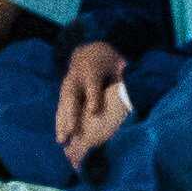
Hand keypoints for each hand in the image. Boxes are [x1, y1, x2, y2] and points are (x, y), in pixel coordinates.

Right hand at [55, 42, 131, 165]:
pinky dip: (60, 122)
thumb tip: (131, 85)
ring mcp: (68, 84)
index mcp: (92, 71)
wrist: (89, 50)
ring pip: (64, 105)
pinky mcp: (64, 91)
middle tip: (71, 133)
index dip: (93, 98)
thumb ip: (122, 76)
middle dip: (71, 115)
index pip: (92, 86)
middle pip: (72, 97)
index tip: (94, 112)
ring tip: (62, 140)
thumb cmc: (108, 60)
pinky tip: (60, 136)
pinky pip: (61, 107)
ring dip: (62, 122)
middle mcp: (77, 78)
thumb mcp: (117, 64)